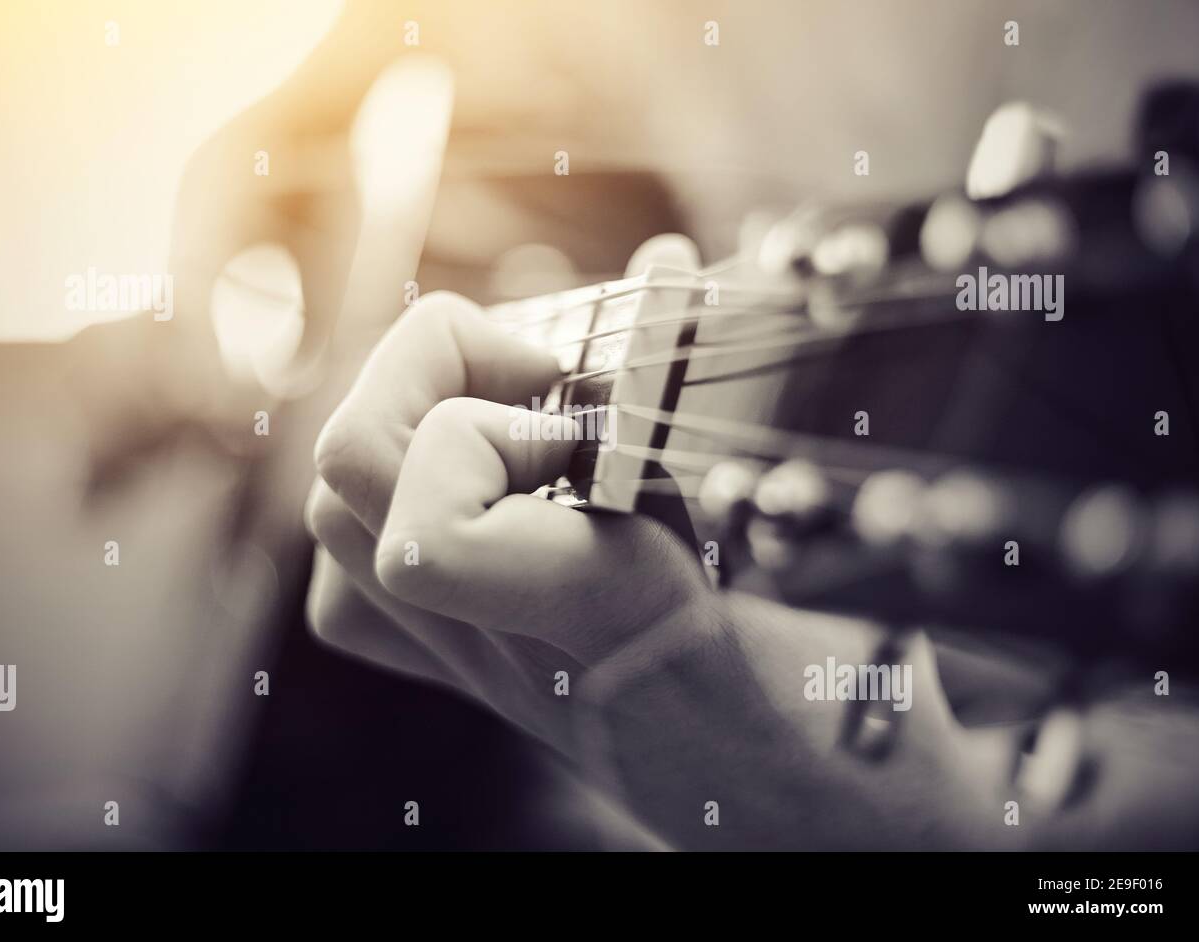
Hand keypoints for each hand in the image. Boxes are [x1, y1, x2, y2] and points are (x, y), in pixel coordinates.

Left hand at [305, 283, 1198, 850]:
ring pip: (340, 516)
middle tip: (542, 366)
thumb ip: (773, 449)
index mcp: (599, 617)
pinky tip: (487, 482)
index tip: (579, 394)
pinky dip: (403, 501)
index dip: (475, 427)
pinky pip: (369, 587)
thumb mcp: (842, 574)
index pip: (422, 529)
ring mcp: (485, 661)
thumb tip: (675, 281)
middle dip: (430, 370)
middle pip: (347, 473)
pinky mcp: (490, 668)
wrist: (843, 832)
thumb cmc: (858, 719)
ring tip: (520, 403)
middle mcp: (511, 646)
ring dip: (414, 416)